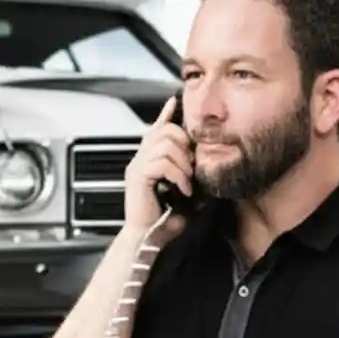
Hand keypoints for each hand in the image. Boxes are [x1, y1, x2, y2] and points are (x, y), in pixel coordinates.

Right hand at [122, 95, 192, 238]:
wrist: (149, 237)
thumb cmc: (164, 218)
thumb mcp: (182, 188)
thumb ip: (188, 171)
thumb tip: (202, 158)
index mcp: (148, 159)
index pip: (156, 128)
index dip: (165, 114)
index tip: (174, 100)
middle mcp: (139, 159)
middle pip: (165, 132)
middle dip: (184, 145)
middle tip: (191, 167)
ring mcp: (136, 166)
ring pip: (165, 145)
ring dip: (183, 163)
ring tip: (187, 181)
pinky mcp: (137, 177)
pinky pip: (162, 162)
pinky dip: (178, 175)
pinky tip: (182, 189)